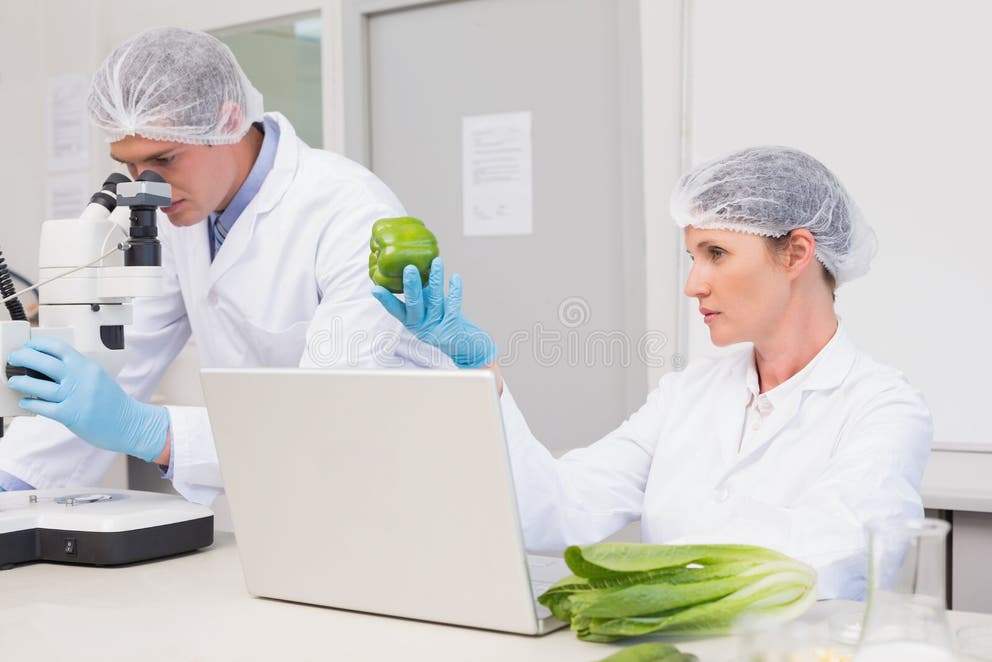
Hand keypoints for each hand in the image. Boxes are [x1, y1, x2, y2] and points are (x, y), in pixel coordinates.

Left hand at [7, 336, 168, 461]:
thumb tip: (48, 369)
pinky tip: (26, 401)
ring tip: (13, 380)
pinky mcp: (72, 416)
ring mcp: (76, 397)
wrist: (131, 423)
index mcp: (88, 367)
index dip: (38, 344)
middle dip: (23, 358)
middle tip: (14, 359)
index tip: (27, 345)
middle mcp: (81, 379)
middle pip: (44, 362)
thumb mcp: (98, 379)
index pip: (58, 347)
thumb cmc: (114, 404)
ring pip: (39, 386)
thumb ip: (77, 372)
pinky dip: (31, 403)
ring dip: (21, 381)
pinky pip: (44, 407)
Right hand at [372, 257, 496, 368]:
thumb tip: (409, 267)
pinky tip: (455, 277)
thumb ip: (418, 295)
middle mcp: (421, 325)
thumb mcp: (426, 311)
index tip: (375, 289)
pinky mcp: (453, 326)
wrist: (462, 345)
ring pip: (434, 300)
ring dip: (436, 280)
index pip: (395, 310)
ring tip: (437, 261)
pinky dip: (455, 290)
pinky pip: (453, 306)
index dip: (386, 300)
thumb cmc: (441, 321)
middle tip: (409, 268)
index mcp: (411, 321)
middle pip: (414, 304)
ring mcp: (437, 327)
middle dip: (411, 286)